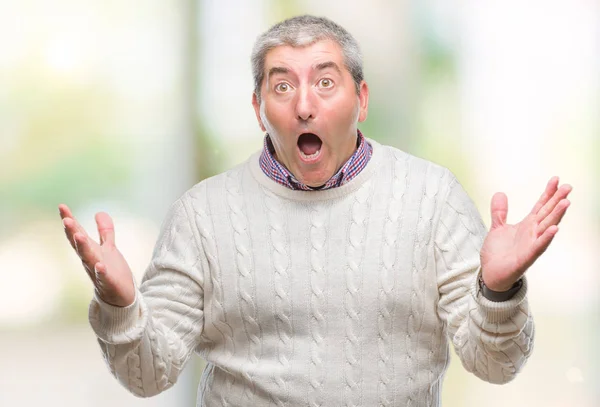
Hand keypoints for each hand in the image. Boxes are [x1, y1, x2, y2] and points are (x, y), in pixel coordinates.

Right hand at [59, 204, 134, 306]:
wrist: (120, 298)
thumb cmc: (112, 272)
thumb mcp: (108, 248)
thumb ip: (105, 232)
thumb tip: (99, 212)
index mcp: (90, 251)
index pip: (78, 234)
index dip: (70, 220)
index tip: (62, 206)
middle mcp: (90, 260)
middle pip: (79, 245)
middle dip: (73, 233)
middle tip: (66, 219)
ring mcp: (98, 272)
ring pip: (89, 259)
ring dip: (83, 248)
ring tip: (79, 236)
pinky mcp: (109, 283)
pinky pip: (103, 277)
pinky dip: (101, 271)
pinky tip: (100, 265)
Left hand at [480, 177, 571, 291]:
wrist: (491, 273)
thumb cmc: (498, 253)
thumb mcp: (497, 228)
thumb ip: (499, 212)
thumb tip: (500, 193)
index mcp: (526, 225)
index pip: (540, 206)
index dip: (548, 193)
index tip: (556, 179)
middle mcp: (532, 233)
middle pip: (547, 214)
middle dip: (557, 200)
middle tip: (568, 187)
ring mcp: (531, 245)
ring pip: (546, 228)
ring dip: (556, 215)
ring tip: (566, 202)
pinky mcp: (526, 257)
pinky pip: (538, 246)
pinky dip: (546, 238)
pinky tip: (554, 229)